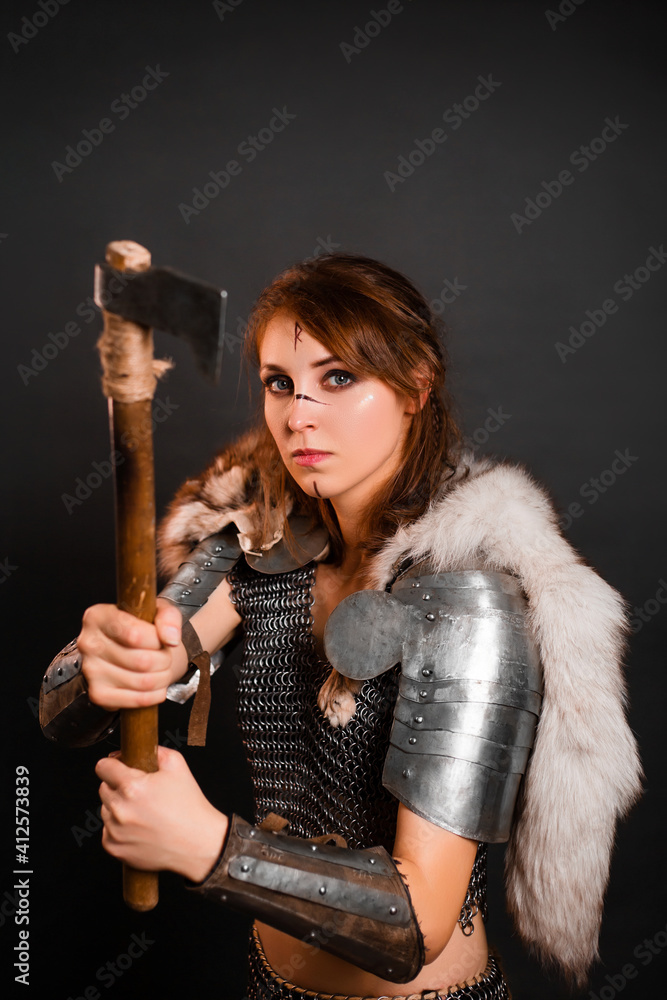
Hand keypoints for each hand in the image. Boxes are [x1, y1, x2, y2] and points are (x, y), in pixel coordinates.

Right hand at [78, 603, 184, 710]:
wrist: (134, 648)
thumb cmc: (143, 627)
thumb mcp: (158, 610)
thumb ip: (168, 617)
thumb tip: (171, 638)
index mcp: (98, 617)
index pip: (135, 634)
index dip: (157, 640)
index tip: (161, 639)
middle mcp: (88, 643)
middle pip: (142, 661)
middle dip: (164, 660)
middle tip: (164, 656)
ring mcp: (90, 670)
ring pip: (143, 682)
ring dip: (162, 678)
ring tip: (160, 669)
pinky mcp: (97, 694)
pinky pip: (136, 700)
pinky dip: (154, 695)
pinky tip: (154, 685)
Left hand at [96, 746, 227, 881]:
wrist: (198, 843)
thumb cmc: (189, 806)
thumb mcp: (178, 766)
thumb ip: (156, 750)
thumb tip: (139, 747)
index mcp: (132, 787)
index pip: (103, 767)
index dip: (112, 764)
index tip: (118, 768)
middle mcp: (120, 810)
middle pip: (103, 788)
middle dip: (117, 786)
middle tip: (140, 793)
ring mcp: (115, 831)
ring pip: (105, 810)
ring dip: (118, 808)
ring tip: (142, 812)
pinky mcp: (114, 848)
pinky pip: (106, 831)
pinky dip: (118, 828)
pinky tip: (138, 827)